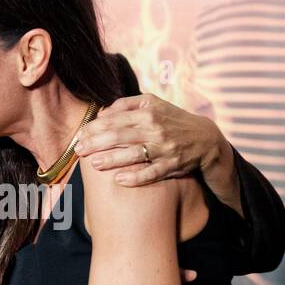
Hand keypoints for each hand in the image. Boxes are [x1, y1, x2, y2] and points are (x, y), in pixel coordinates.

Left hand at [73, 92, 222, 185]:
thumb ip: (127, 104)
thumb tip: (102, 113)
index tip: (80, 134)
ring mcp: (164, 148)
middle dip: (96, 143)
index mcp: (148, 111)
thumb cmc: (172, 121)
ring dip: (111, 159)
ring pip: (133, 154)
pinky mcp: (172, 165)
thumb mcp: (154, 104)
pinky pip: (152, 173)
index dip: (95, 127)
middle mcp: (155, 128)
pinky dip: (136, 177)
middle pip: (119, 135)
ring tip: (93, 164)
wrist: (205, 139)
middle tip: (78, 150)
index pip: (115, 118)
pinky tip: (119, 180)